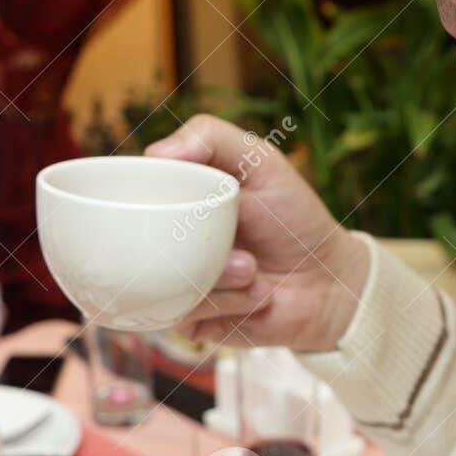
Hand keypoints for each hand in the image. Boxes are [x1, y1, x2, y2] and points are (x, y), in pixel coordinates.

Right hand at [146, 115, 370, 351]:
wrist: (327, 281)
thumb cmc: (292, 216)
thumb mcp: (260, 161)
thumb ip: (211, 137)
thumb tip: (154, 152)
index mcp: (171, 199)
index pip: (128, 192)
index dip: (141, 195)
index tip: (181, 200)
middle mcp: (163, 240)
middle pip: (132, 239)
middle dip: (186, 239)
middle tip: (227, 237)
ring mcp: (171, 281)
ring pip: (159, 279)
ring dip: (216, 275)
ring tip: (251, 268)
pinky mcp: (186, 318)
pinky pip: (183, 312)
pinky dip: (226, 302)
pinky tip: (256, 294)